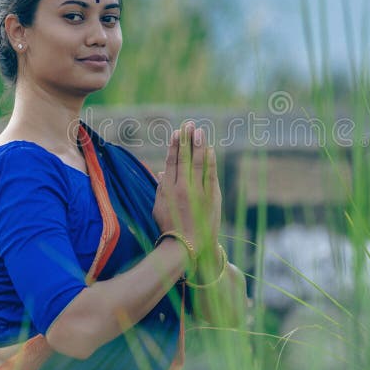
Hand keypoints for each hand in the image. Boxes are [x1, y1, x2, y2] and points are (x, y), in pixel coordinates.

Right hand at [152, 121, 221, 255]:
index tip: (176, 132)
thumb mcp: (159, 207)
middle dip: (187, 140)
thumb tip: (163, 170)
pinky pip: (210, 175)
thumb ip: (161, 187)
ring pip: (198, 163)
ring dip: (199, 145)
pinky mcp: (210, 198)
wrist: (187, 246)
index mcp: (167, 190)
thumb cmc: (170, 227)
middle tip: (189, 124)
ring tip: (200, 131)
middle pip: (184, 159)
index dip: (174, 145)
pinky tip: (210, 150)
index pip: (171, 162)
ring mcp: (197, 192)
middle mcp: (182, 189)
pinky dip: (210, 161)